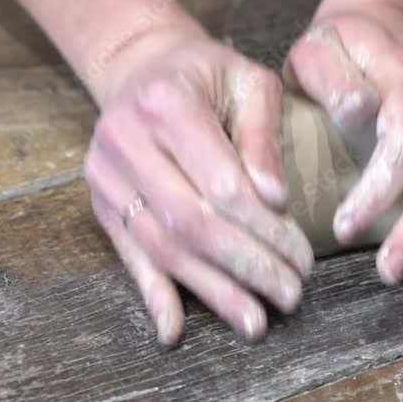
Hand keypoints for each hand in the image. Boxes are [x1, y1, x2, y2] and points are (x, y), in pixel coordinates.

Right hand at [85, 26, 313, 343]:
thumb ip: (262, 135)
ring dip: (212, 290)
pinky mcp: (100, 204)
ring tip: (255, 321)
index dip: (263, 226)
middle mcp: (124, 142)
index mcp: (165, 104)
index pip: (219, 183)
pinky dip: (153, 296)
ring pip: (163, 247)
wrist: (140, 69)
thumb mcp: (247, 80)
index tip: (302, 254)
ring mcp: (106, 177)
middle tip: (290, 294)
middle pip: (190, 222)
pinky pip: (129, 256)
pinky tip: (174, 332)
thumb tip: (275, 200)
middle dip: (246, 265)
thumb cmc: (205, 74)